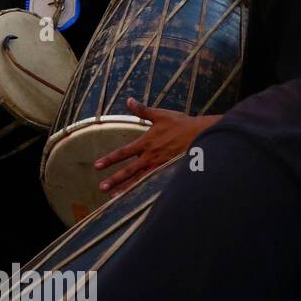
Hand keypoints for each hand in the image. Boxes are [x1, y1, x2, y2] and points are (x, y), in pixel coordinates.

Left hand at [93, 98, 216, 193]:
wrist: (203, 135)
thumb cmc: (182, 124)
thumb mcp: (160, 115)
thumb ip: (143, 110)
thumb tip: (129, 100)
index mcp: (146, 143)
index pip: (123, 152)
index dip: (109, 159)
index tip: (97, 166)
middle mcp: (151, 157)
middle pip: (129, 170)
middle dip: (115, 179)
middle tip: (102, 188)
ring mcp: (160, 167)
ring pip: (140, 180)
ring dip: (127, 189)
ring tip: (114, 197)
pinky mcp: (170, 172)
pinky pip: (155, 184)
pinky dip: (145, 192)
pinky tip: (138, 199)